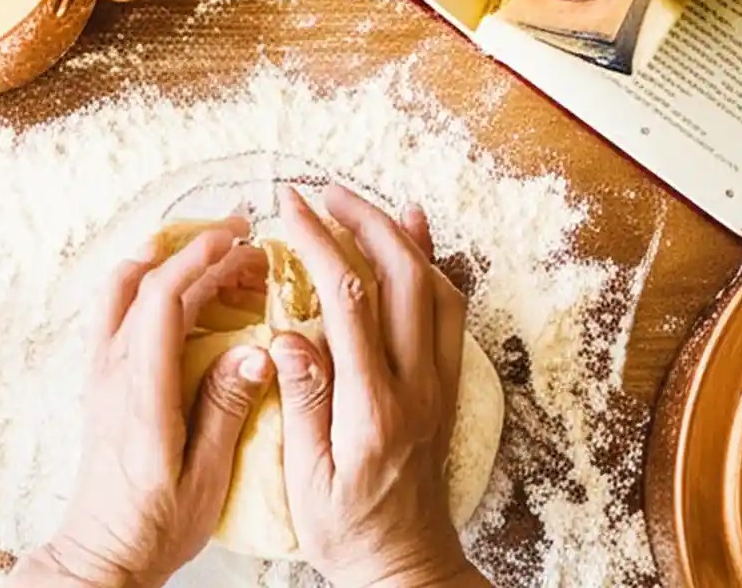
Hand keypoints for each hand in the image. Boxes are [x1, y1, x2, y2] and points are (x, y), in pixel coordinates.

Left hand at [10, 217, 273, 587]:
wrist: (103, 550)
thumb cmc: (154, 525)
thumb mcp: (205, 476)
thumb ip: (227, 409)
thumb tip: (257, 352)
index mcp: (141, 392)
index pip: (163, 299)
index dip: (200, 257)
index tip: (239, 237)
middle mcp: (112, 372)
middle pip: (145, 281)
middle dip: (197, 250)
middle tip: (246, 244)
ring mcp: (101, 371)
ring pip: (123, 288)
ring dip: (168, 259)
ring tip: (217, 255)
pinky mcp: (102, 378)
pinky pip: (117, 308)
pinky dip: (151, 281)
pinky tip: (185, 288)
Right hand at [272, 185, 485, 587]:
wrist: (406, 564)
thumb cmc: (349, 530)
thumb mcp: (307, 479)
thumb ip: (303, 402)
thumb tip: (289, 336)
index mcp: (373, 405)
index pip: (349, 300)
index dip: (320, 242)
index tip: (292, 208)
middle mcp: (416, 384)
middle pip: (401, 277)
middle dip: (362, 221)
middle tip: (324, 192)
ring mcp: (438, 382)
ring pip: (435, 287)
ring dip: (401, 237)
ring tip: (366, 203)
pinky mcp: (446, 386)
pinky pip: (451, 314)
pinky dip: (435, 269)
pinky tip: (416, 243)